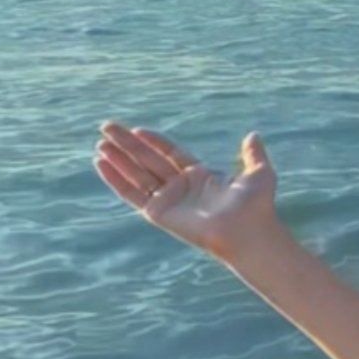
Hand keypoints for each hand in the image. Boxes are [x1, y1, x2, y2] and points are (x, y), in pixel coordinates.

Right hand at [93, 122, 279, 261]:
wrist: (247, 231)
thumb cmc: (256, 206)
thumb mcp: (258, 173)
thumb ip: (253, 154)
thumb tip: (254, 135)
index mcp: (201, 176)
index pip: (170, 153)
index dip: (153, 141)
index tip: (137, 129)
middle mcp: (181, 188)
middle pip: (148, 160)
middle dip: (127, 144)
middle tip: (106, 127)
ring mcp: (168, 201)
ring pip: (137, 175)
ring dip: (118, 159)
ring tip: (100, 144)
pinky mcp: (158, 213)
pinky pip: (132, 194)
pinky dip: (116, 180)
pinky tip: (101, 164)